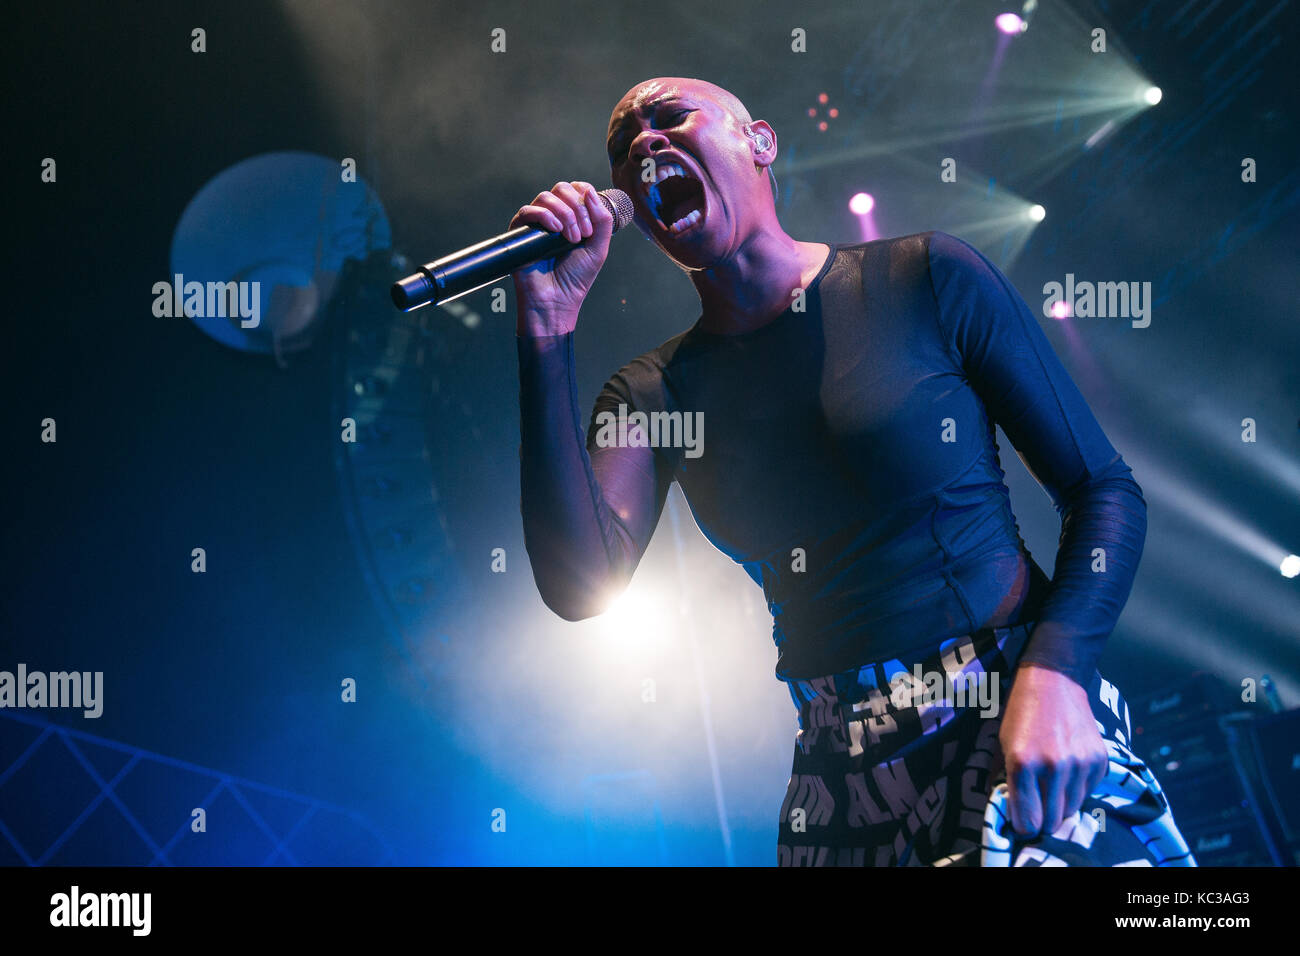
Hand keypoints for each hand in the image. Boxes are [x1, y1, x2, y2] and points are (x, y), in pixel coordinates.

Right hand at [509, 181, 613, 334]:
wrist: (556, 301)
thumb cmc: (575, 278)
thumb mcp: (598, 248)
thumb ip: (602, 220)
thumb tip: (589, 191)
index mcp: (572, 217)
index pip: (577, 189)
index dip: (586, 199)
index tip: (591, 227)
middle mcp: (553, 217)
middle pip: (562, 188)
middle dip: (577, 208)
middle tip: (582, 234)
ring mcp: (535, 224)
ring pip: (546, 197)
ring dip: (564, 214)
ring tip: (571, 238)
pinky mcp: (519, 233)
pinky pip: (528, 211)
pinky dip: (545, 216)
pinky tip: (555, 230)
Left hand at [998, 663, 1108, 837]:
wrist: (1054, 680)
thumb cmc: (1021, 713)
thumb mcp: (1003, 744)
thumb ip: (1007, 781)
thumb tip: (1014, 815)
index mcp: (1023, 763)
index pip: (1028, 821)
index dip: (1023, 826)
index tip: (1022, 822)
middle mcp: (1054, 766)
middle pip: (1052, 822)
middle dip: (1042, 820)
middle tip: (1036, 806)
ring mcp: (1080, 763)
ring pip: (1071, 810)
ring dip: (1060, 804)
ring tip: (1050, 784)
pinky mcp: (1099, 760)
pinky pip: (1087, 792)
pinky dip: (1077, 788)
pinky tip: (1067, 768)